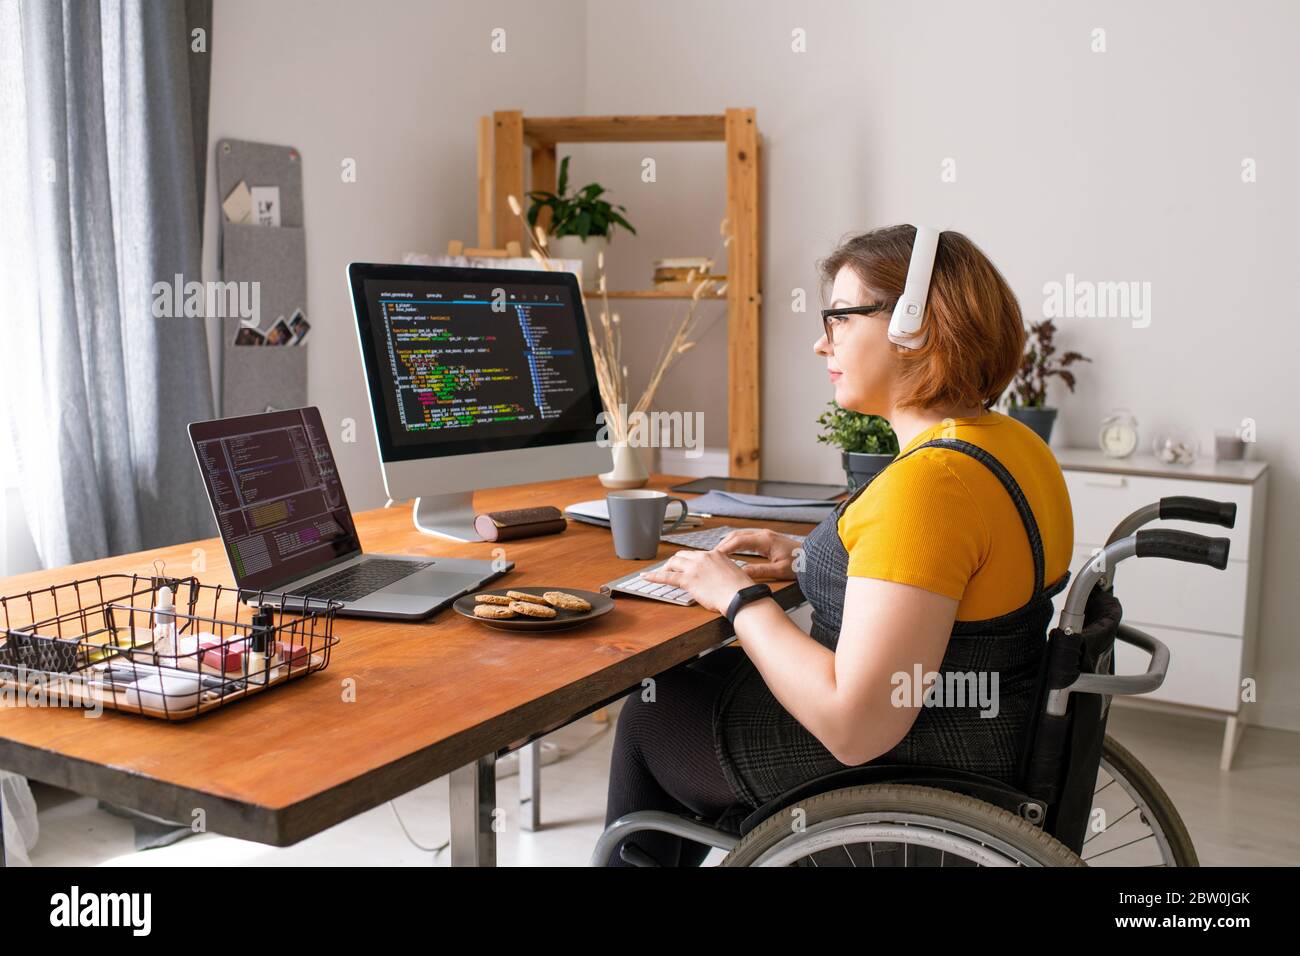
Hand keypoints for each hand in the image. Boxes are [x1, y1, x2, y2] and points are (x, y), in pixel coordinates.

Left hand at [641, 549, 755, 613]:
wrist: (740, 596)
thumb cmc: (741, 590)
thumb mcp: (733, 573)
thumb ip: (722, 572)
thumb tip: (718, 579)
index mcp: (715, 554)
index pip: (696, 554)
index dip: (688, 561)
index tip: (686, 567)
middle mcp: (703, 557)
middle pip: (682, 555)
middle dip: (675, 563)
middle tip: (671, 571)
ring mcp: (694, 567)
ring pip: (673, 562)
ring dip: (666, 568)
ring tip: (661, 574)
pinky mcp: (688, 580)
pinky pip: (666, 577)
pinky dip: (654, 576)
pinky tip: (645, 577)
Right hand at [715, 529, 801, 580]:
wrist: (812, 558)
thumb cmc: (799, 563)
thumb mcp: (778, 570)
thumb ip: (758, 571)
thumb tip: (740, 573)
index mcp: (765, 540)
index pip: (739, 540)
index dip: (725, 547)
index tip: (715, 555)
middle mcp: (764, 534)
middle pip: (737, 535)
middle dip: (723, 543)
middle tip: (712, 554)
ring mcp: (765, 535)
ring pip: (741, 535)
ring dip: (729, 542)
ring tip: (718, 553)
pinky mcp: (767, 539)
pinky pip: (747, 538)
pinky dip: (736, 543)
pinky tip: (732, 550)